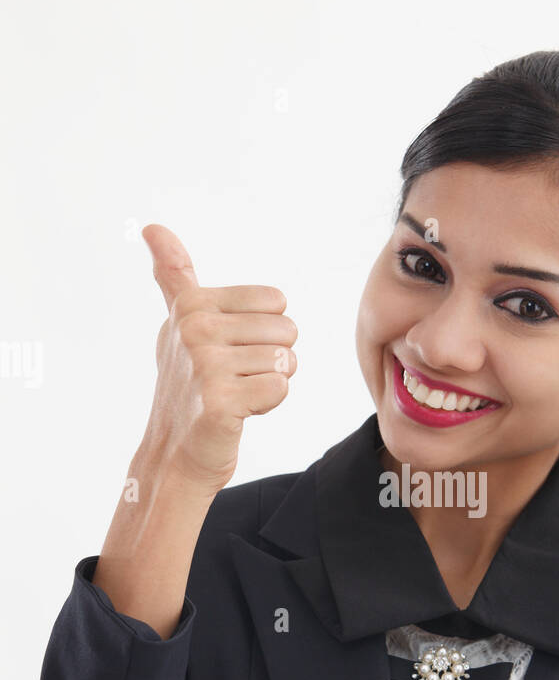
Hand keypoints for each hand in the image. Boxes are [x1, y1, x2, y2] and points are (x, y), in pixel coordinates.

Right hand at [139, 224, 297, 493]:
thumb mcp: (178, 322)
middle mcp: (194, 329)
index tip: (231, 351)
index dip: (265, 331)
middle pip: (287, 330)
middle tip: (238, 379)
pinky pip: (280, 389)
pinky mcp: (220, 401)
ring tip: (238, 394)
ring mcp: (205, 365)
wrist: (177, 453)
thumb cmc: (188, 386)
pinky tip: (239, 412)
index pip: (276, 301)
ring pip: (286, 361)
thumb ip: (173, 275)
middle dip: (272, 359)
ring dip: (271, 383)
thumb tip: (152, 227)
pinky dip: (268, 405)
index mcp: (191, 304)